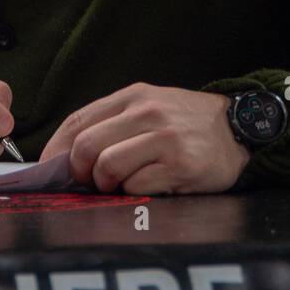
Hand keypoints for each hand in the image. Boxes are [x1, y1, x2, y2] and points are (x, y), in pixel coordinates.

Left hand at [39, 82, 251, 193]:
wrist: (241, 129)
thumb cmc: (189, 124)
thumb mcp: (151, 107)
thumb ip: (113, 123)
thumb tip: (68, 156)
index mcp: (134, 97)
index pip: (78, 120)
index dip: (56, 149)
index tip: (49, 168)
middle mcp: (148, 113)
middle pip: (86, 146)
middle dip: (79, 172)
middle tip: (89, 182)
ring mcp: (165, 139)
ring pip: (108, 167)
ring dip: (107, 184)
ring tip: (121, 184)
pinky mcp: (180, 165)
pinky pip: (136, 186)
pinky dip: (134, 192)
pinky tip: (149, 185)